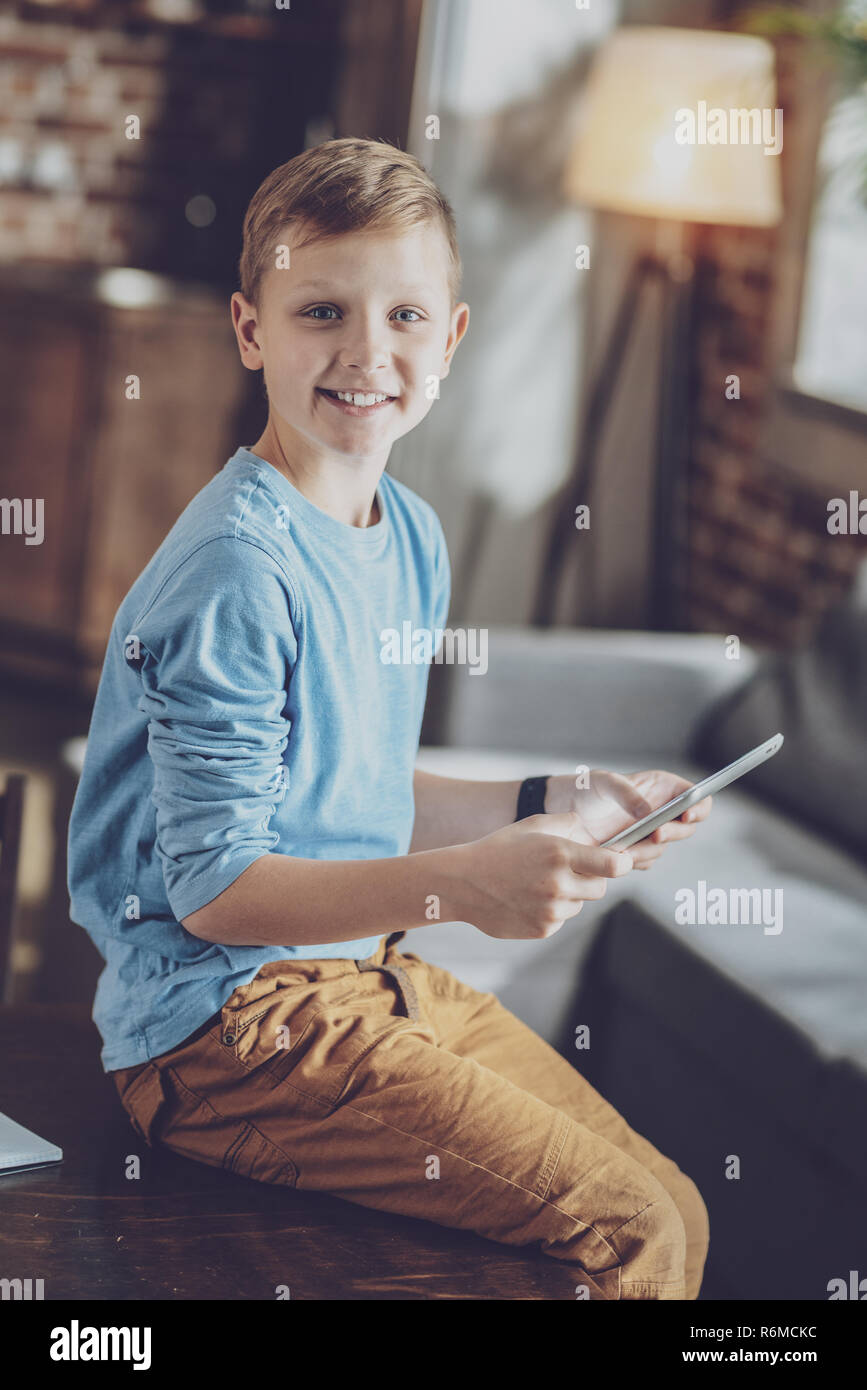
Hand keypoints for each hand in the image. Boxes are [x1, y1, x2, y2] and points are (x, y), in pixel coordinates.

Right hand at [451, 811, 633, 939]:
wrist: (462, 883)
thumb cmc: (497, 849)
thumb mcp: (531, 825)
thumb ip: (567, 822)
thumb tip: (591, 828)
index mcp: (560, 853)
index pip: (614, 865)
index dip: (623, 862)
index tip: (621, 860)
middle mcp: (559, 884)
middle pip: (600, 887)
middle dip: (591, 878)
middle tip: (570, 870)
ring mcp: (551, 910)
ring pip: (579, 904)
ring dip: (569, 895)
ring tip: (537, 883)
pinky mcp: (543, 929)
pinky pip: (561, 919)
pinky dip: (551, 911)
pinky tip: (527, 898)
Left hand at [544, 769, 711, 869]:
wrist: (563, 810)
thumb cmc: (588, 787)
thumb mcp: (606, 782)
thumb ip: (626, 793)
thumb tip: (647, 812)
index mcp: (663, 788)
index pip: (697, 798)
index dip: (699, 807)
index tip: (686, 815)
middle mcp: (662, 811)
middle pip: (685, 828)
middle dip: (671, 833)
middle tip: (654, 835)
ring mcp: (649, 833)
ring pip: (661, 849)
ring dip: (646, 851)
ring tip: (623, 849)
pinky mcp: (635, 851)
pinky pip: (643, 861)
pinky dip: (632, 860)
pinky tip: (615, 855)